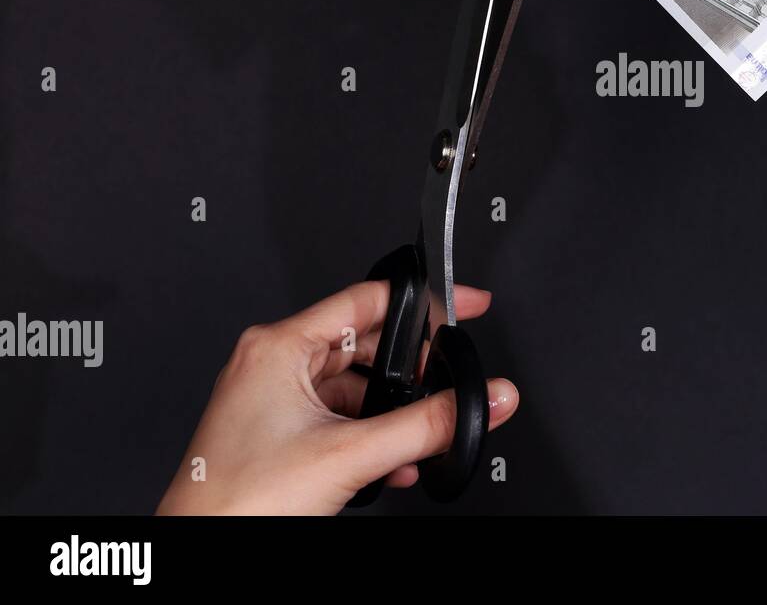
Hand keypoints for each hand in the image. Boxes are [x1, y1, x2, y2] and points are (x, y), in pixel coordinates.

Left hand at [156, 280, 517, 514]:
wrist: (200, 551)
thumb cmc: (236, 502)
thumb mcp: (350, 454)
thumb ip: (427, 425)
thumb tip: (481, 399)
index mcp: (278, 346)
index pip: (367, 300)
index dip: (422, 303)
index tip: (462, 305)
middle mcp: (271, 365)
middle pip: (366, 347)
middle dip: (411, 373)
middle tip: (445, 386)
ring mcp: (272, 401)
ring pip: (355, 389)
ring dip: (391, 413)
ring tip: (415, 437)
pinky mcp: (277, 435)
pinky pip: (339, 419)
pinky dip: (370, 436)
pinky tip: (392, 462)